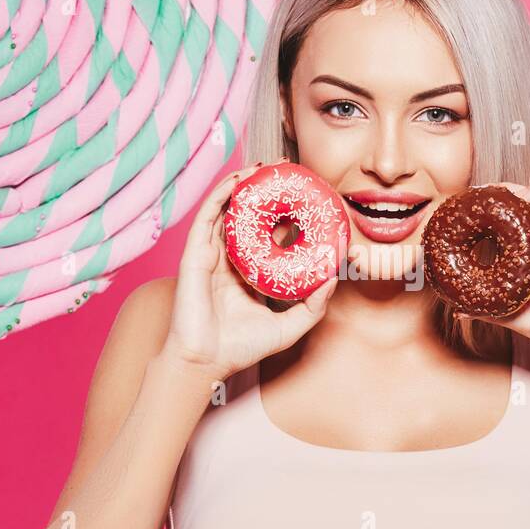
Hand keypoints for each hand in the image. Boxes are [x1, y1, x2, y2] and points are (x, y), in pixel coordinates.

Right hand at [160, 162, 336, 381]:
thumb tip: (334, 277)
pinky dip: (222, 193)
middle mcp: (231, 259)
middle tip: (288, 171)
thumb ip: (314, 305)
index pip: (272, 235)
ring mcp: (212, 253)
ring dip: (245, 184)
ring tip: (266, 167)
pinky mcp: (195, 252)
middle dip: (267, 191)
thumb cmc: (241, 348)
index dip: (288, 214)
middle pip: (250, 215)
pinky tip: (239, 179)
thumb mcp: (290, 326)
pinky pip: (208, 215)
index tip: (308, 197)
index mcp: (251, 272)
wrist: (205, 361)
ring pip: (228, 209)